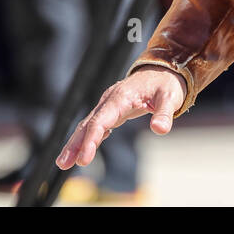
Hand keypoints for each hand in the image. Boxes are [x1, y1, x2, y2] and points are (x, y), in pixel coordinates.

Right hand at [57, 67, 185, 169]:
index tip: (83, 160)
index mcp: (120, 97)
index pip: (99, 122)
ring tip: (64, 162)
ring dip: (77, 143)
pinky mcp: (112, 109)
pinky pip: (96, 124)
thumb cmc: (166, 83)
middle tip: (62, 164)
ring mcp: (109, 104)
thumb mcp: (170, 97)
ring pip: (89, 124)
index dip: (90, 141)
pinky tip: (84, 151)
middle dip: (74, 144)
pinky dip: (88, 137)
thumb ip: (164, 113)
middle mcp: (110, 100)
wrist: (164, 69)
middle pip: (87, 124)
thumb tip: (160, 129)